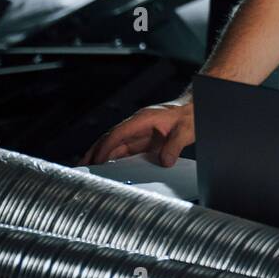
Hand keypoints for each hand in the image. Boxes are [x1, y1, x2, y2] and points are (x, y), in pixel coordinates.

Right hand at [78, 98, 194, 167]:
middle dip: (95, 152)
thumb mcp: (185, 130)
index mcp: (143, 119)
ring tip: (89, 170)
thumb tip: (164, 162)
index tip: (97, 160)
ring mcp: (140, 132)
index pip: (118, 133)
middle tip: (81, 166)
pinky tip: (109, 169)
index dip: (106, 147)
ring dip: (102, 156)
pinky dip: (115, 159)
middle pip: (111, 139)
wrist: (196, 107)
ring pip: (115, 145)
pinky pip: (126, 150)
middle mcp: (137, 125)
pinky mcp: (145, 140)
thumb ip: (174, 146)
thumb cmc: (190, 114)